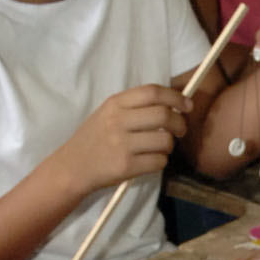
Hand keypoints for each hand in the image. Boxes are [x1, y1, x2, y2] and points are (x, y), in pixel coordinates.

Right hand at [64, 83, 188, 198]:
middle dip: (179, 123)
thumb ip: (135, 107)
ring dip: (169, 145)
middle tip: (180, 130)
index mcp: (115, 104)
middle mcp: (118, 121)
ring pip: (164, 140)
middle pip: (163, 115)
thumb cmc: (94, 139)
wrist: (71, 167)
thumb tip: (173, 105)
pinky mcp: (125, 167)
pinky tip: (150, 161)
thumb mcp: (107, 113)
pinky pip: (158, 161)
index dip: (175, 97)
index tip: (187, 105)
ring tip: (160, 147)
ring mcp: (121, 145)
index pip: (153, 92)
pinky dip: (161, 161)